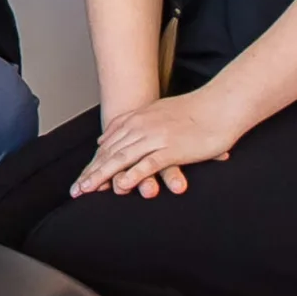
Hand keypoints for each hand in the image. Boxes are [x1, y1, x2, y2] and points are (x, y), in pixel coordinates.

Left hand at [71, 88, 248, 199]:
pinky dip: (133, 174)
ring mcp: (155, 138)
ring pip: (122, 159)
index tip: (80, 180)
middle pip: (109, 154)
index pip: (108, 145)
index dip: (93, 164)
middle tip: (76, 190)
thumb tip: (107, 137)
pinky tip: (121, 185)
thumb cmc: (192, 111)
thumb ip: (130, 124)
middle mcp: (141, 128)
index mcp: (136, 120)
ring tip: (88, 190)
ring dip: (103, 176)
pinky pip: (148, 163)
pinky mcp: (172, 148)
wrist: (220, 105)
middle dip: (91, 173)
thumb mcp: (154, 112)